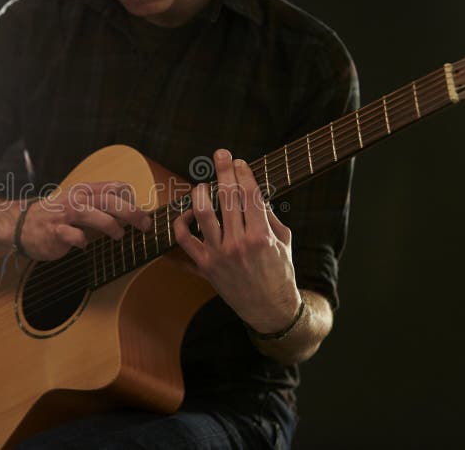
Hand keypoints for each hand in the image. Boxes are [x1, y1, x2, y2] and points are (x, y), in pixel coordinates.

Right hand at [19, 181, 151, 260]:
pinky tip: (84, 245)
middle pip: (108, 200)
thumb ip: (101, 205)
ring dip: (110, 225)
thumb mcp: (79, 203)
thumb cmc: (57, 216)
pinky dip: (82, 241)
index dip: (131, 198)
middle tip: (145, 224)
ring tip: (120, 235)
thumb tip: (132, 213)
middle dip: (130, 212)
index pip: (113, 187)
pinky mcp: (55, 232)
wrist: (22, 226)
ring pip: (93, 214)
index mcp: (84, 190)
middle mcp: (76, 199)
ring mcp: (64, 215)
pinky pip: (73, 236)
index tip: (143, 211)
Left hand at [173, 149, 300, 332]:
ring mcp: (220, 254)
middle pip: (227, 198)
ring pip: (202, 214)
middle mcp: (239, 243)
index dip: (243, 173)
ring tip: (202, 185)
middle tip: (221, 154)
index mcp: (261, 236)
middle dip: (224, 171)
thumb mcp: (284, 241)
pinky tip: (187, 213)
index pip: (249, 195)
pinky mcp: (205, 265)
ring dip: (200, 193)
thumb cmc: (280, 272)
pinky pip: (184, 240)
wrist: (270, 309)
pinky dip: (181, 223)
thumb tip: (254, 191)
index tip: (239, 162)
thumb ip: (268, 215)